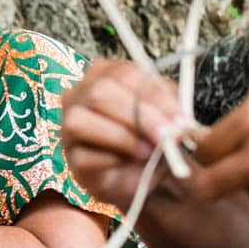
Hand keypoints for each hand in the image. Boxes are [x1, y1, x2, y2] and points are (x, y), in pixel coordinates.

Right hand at [59, 58, 195, 211]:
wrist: (144, 173)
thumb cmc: (152, 136)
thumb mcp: (167, 114)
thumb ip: (170, 110)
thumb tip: (175, 121)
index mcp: (104, 74)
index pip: (124, 74)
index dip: (154, 95)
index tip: (180, 118)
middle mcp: (79, 94)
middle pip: (99, 92)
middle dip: (139, 115)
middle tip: (167, 136)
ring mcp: (68, 126)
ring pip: (79, 121)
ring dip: (121, 137)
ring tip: (147, 152)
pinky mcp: (71, 158)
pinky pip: (82, 156)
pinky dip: (110, 160)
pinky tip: (127, 163)